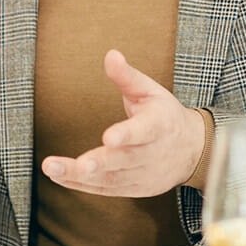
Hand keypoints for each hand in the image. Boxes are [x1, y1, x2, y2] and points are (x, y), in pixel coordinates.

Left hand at [40, 50, 205, 196]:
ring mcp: (143, 174)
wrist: (192, 150)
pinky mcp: (134, 189)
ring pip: (111, 179)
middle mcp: (151, 153)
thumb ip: (127, 76)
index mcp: (158, 125)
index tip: (109, 137)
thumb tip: (110, 55)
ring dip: (80, 176)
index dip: (126, 134)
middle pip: (123, 160)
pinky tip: (60, 177)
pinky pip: (106, 189)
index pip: (142, 131)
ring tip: (53, 168)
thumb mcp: (150, 91)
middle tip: (79, 165)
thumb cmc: (165, 116)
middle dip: (99, 163)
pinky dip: (82, 185)